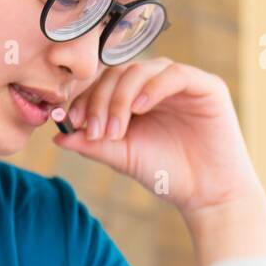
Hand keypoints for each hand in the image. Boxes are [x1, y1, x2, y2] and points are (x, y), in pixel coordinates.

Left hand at [54, 57, 265, 216]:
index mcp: (141, 97)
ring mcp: (185, 83)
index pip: (107, 82)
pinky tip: (140, 110)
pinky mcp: (208, 87)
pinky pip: (175, 74)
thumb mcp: (123, 156)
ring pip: (143, 70)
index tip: (72, 122)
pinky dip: (153, 88)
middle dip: (101, 99)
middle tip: (95, 130)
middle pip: (121, 72)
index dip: (86, 97)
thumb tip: (57, 136)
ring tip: (115, 129)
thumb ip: (93, 144)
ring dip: (121, 97)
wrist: (207, 195)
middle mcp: (161, 85)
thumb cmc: (168, 174)